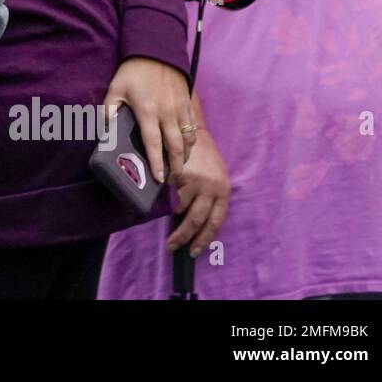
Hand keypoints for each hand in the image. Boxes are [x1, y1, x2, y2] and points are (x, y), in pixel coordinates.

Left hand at [102, 57, 193, 184]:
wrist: (157, 52)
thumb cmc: (133, 72)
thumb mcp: (115, 89)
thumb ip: (108, 110)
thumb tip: (104, 130)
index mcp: (147, 111)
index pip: (154, 143)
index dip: (157, 163)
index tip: (159, 179)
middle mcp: (167, 113)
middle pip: (175, 147)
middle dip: (175, 166)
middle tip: (171, 180)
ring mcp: (180, 109)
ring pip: (188, 140)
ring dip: (185, 156)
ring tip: (178, 168)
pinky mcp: (188, 104)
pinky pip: (193, 128)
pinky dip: (191, 142)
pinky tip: (185, 150)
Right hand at [166, 128, 229, 257]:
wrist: (194, 130)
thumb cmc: (205, 157)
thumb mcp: (215, 176)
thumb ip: (210, 197)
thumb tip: (196, 223)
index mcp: (223, 191)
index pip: (215, 222)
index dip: (204, 239)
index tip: (193, 252)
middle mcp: (211, 187)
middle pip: (196, 220)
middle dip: (183, 237)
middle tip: (172, 246)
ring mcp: (195, 180)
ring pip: (179, 208)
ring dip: (171, 215)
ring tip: (164, 217)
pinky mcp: (179, 173)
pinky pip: (168, 193)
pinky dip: (163, 199)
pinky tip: (158, 200)